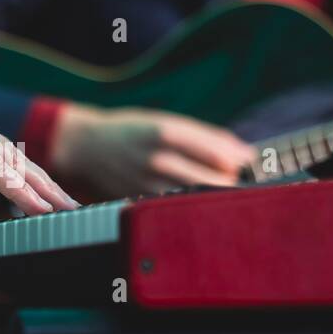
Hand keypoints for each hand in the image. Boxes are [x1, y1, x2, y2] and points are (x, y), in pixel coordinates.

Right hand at [49, 103, 255, 198]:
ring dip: (211, 198)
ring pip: (197, 200)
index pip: (220, 154)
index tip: (245, 163)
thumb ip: (207, 138)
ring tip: (209, 190)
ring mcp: (147, 184)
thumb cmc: (132, 132)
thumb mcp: (167, 122)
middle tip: (229, 179)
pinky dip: (190, 208)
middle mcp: (157, 159)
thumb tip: (247, 155)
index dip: (239, 162)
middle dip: (229, 183)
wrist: (85, 148)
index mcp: (166, 133)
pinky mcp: (140, 204)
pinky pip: (176, 211)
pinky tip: (189, 202)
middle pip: (213, 182)